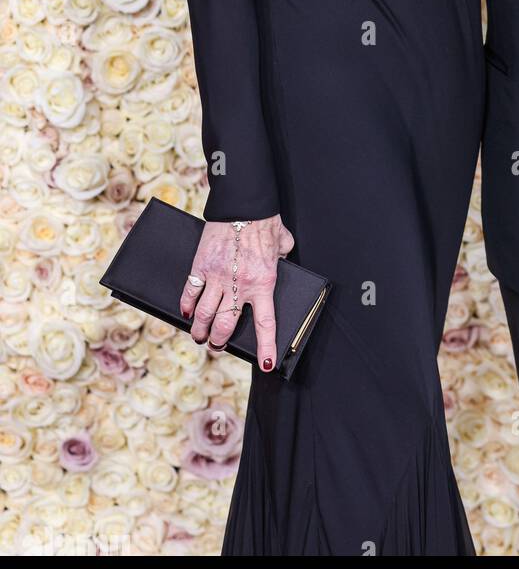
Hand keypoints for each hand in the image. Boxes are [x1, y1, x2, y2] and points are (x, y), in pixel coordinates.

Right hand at [180, 214, 294, 372]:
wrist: (242, 204)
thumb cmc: (265, 222)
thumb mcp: (283, 243)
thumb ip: (283, 257)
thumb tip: (283, 261)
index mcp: (263, 283)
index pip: (266, 323)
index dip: (266, 347)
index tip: (266, 364)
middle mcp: (239, 285)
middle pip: (225, 326)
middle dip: (219, 341)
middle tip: (216, 345)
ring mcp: (217, 278)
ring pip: (204, 315)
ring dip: (199, 330)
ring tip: (198, 336)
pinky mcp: (200, 266)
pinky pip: (190, 292)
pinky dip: (185, 305)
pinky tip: (185, 312)